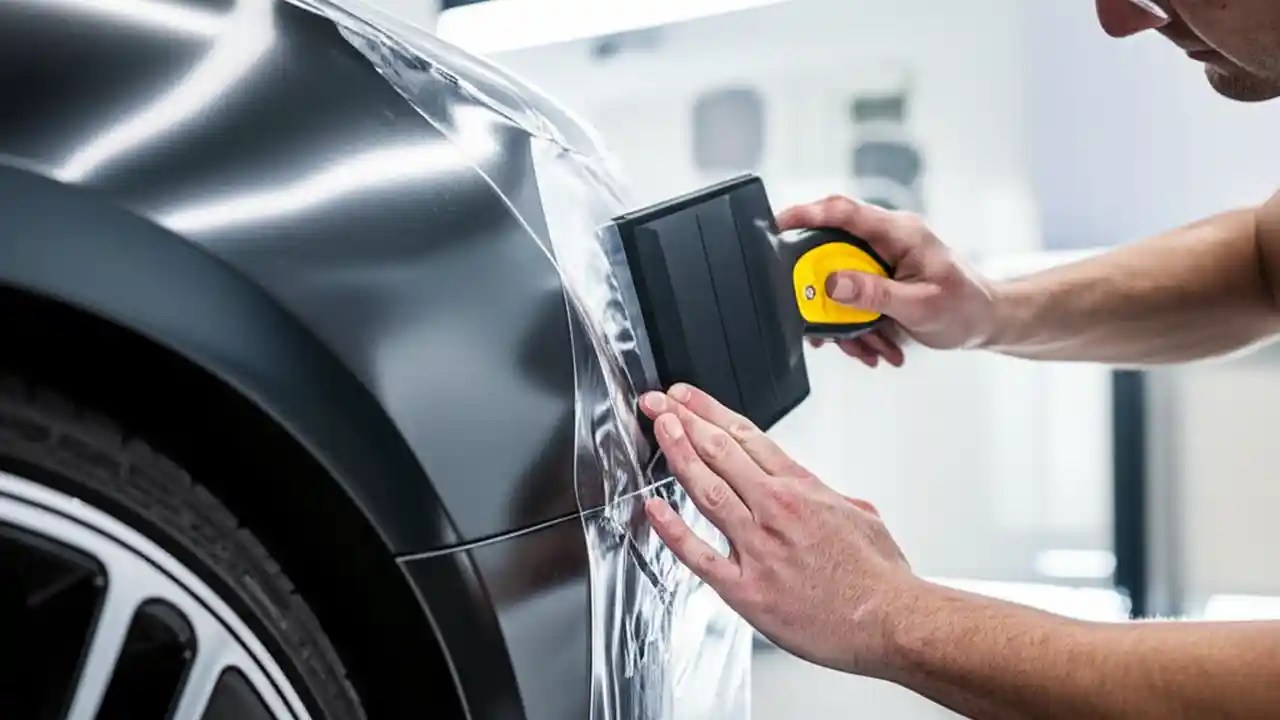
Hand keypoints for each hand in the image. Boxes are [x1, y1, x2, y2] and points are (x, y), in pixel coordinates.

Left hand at [639, 383, 923, 676]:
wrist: (892, 620)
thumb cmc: (880, 577)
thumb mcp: (862, 515)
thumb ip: (829, 497)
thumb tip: (818, 492)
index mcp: (802, 489)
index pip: (747, 436)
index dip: (710, 412)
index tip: (687, 399)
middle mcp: (777, 509)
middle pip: (721, 452)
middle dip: (684, 421)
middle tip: (658, 403)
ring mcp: (759, 547)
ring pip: (707, 490)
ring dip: (678, 455)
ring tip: (658, 431)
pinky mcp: (747, 588)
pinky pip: (699, 555)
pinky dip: (673, 530)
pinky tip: (653, 509)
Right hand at [777, 196, 997, 366]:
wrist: (986, 322)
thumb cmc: (965, 307)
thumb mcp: (920, 305)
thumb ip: (874, 294)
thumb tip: (833, 283)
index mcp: (898, 232)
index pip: (843, 212)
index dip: (806, 214)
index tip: (776, 226)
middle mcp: (885, 240)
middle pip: (830, 254)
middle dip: (826, 298)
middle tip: (823, 328)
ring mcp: (880, 260)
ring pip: (839, 285)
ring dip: (846, 323)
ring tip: (870, 348)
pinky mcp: (877, 280)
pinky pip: (851, 300)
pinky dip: (857, 328)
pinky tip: (875, 347)